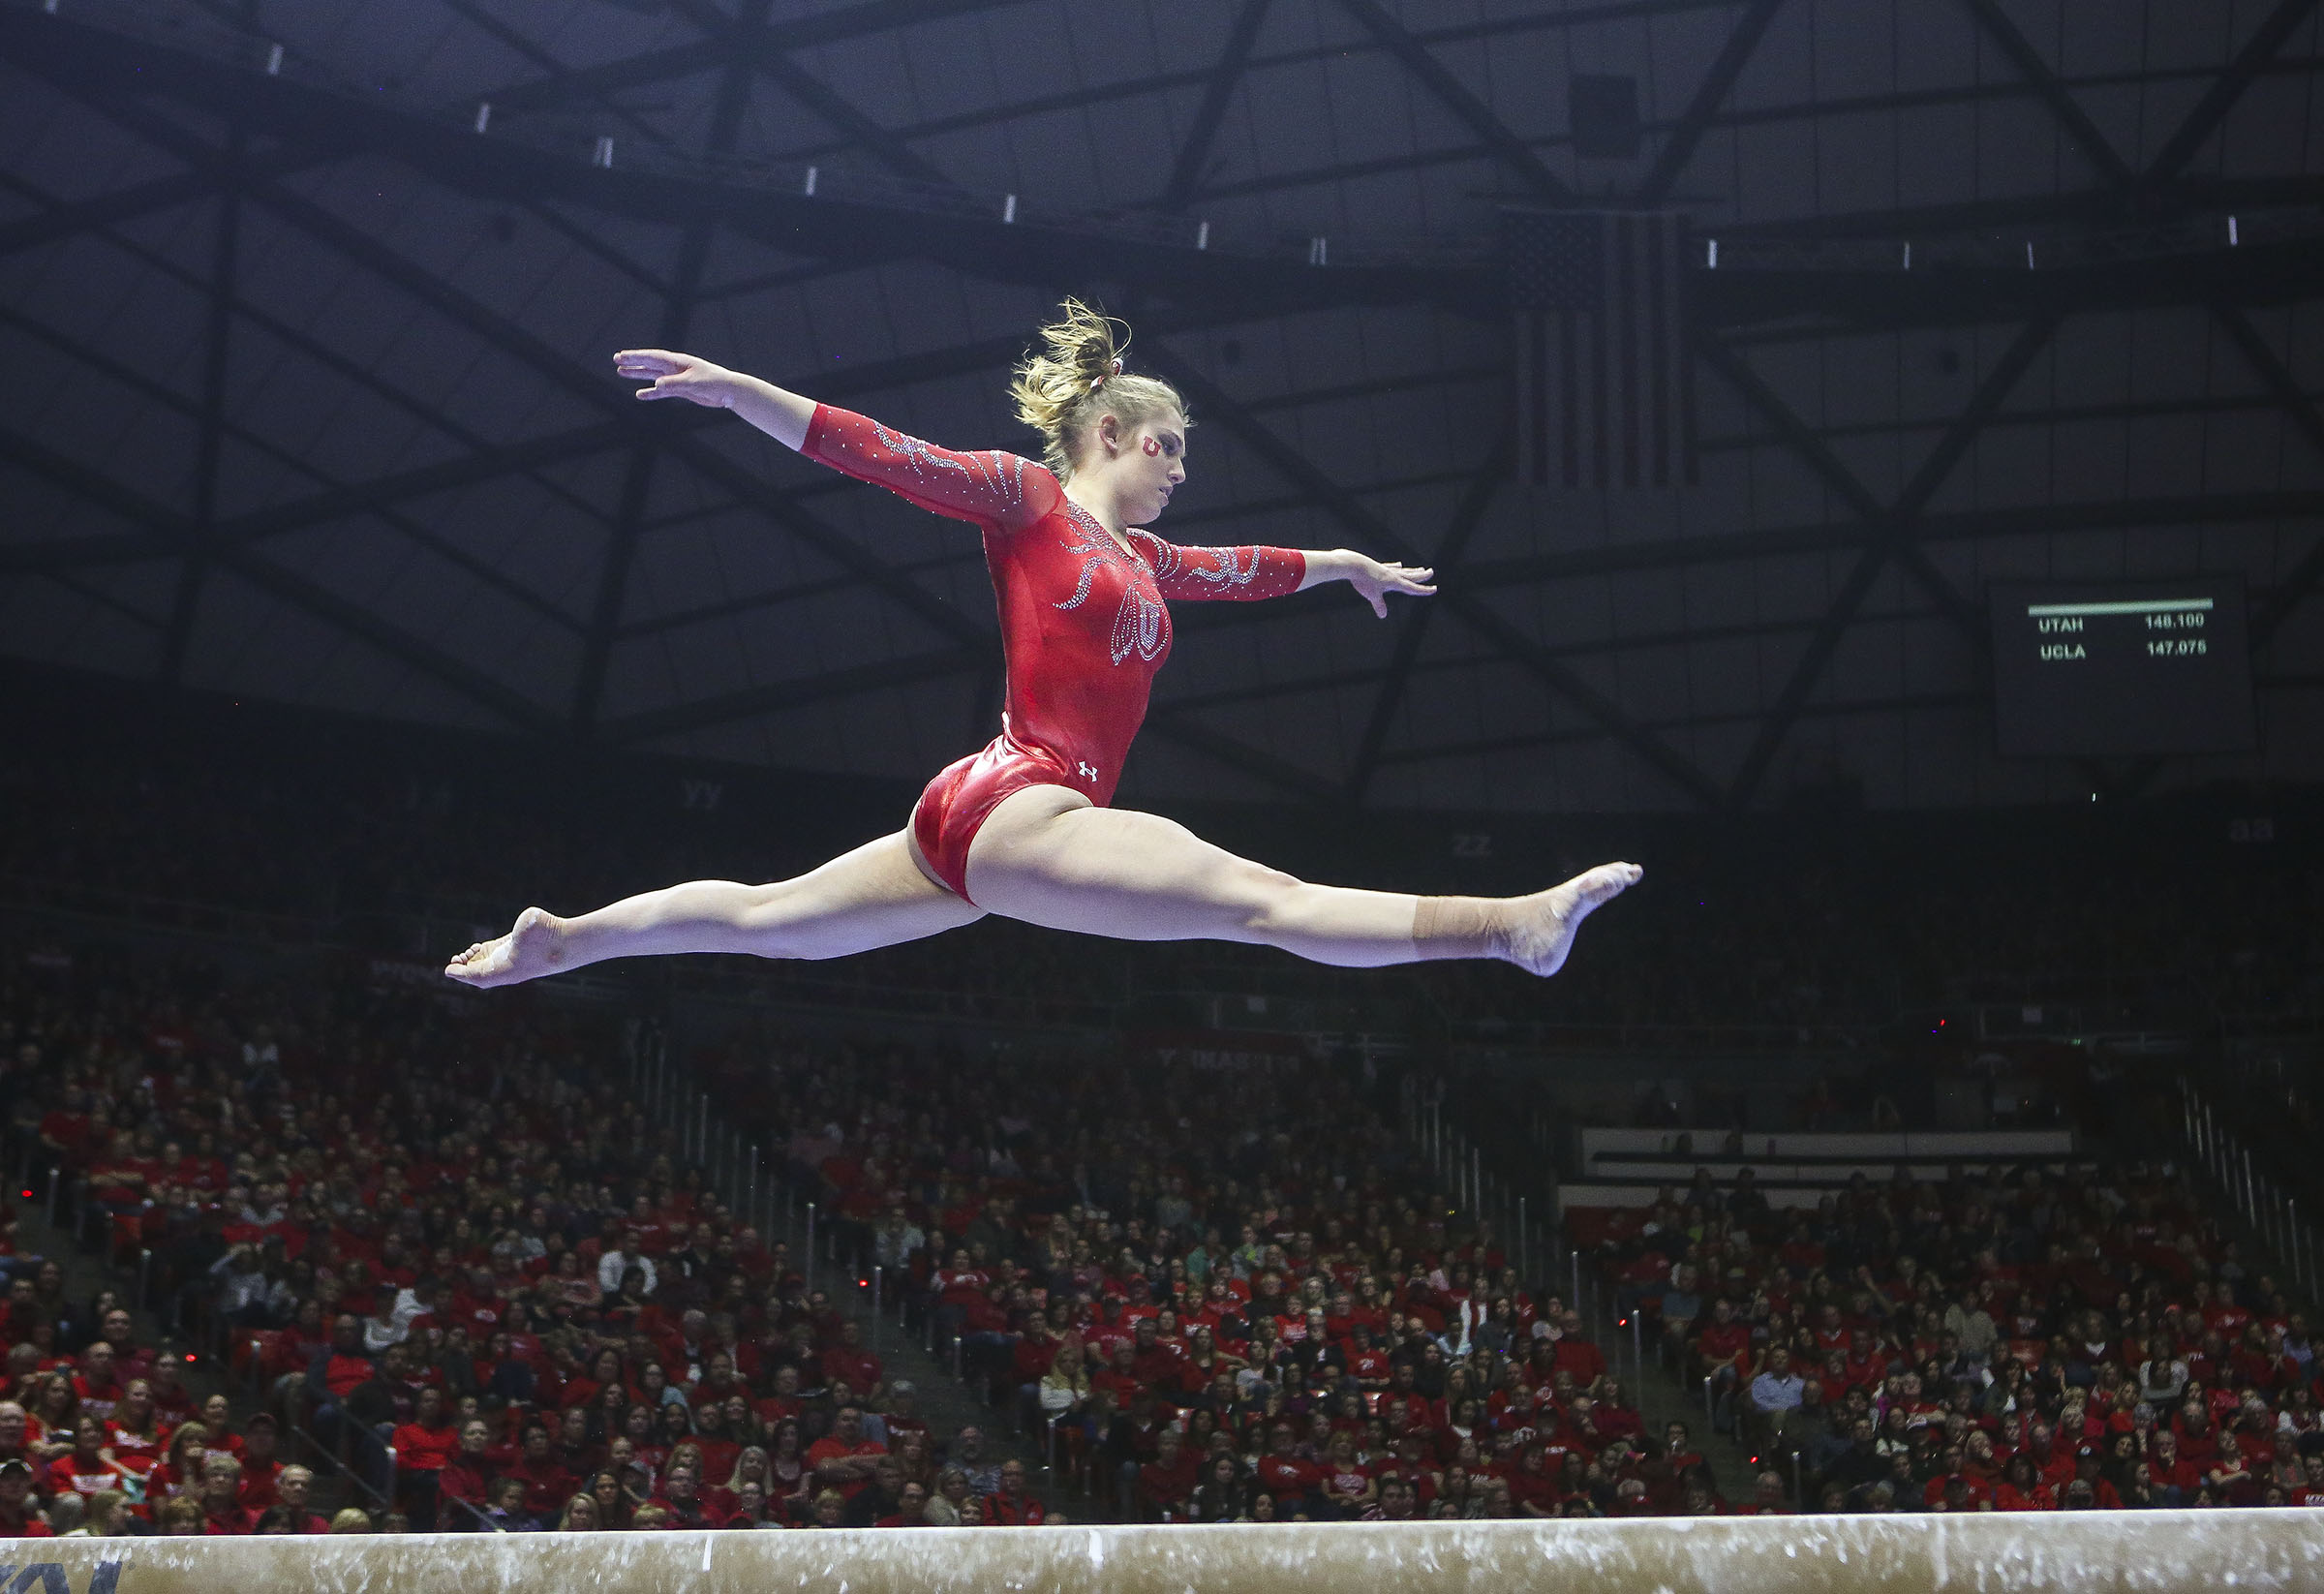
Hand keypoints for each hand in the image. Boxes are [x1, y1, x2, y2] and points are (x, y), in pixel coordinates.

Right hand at [615, 349, 737, 406]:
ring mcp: (677, 378)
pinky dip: (651, 393)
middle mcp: (675, 368)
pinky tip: (640, 395)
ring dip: (638, 374)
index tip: (622, 356)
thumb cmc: (714, 382)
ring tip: (621, 372)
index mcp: (678, 362)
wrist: (728, 391)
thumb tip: (656, 385)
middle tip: (616, 359)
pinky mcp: (681, 390)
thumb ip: (674, 384)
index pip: (653, 357)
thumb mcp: (693, 383)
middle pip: (650, 363)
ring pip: (653, 375)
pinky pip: (662, 391)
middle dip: (633, 361)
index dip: (636, 356)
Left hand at [1338, 551, 1435, 616]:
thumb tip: (1383, 615)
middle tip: (1431, 572)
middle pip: (1410, 575)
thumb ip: (1379, 604)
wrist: (1354, 564)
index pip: (1412, 587)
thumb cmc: (1363, 580)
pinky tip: (1399, 564)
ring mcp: (1386, 569)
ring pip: (1403, 571)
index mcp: (1394, 582)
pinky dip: (1396, 567)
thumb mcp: (1372, 595)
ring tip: (1420, 569)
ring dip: (1412, 571)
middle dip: (1421, 576)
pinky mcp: (1378, 567)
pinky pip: (1391, 567)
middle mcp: (1392, 574)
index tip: (1434, 589)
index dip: (1423, 590)